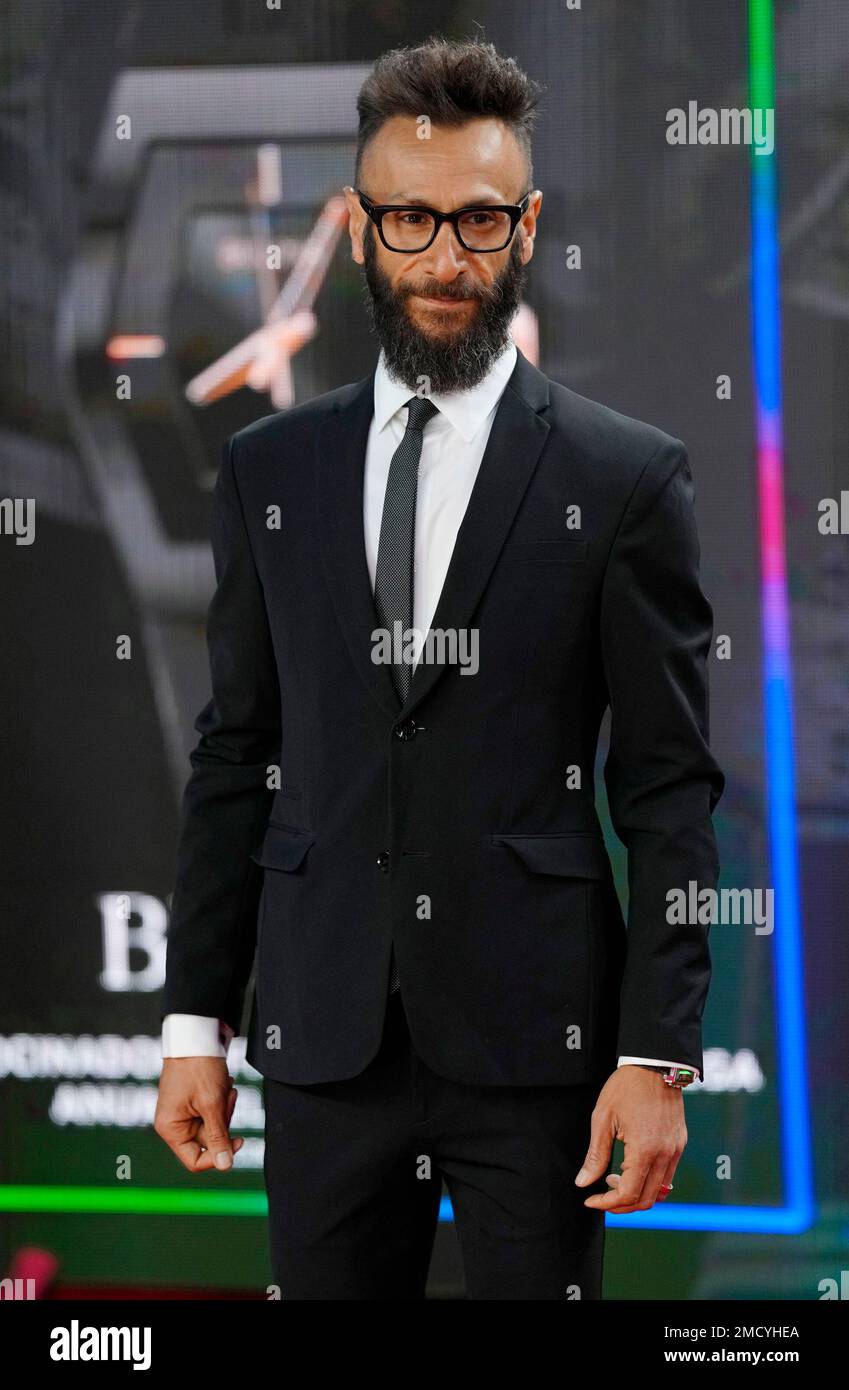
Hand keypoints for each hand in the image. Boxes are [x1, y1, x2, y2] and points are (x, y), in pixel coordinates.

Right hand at [154, 1058, 244, 1172]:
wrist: (196, 1037)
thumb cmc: (198, 1067)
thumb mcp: (212, 1104)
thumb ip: (218, 1137)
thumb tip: (225, 1166)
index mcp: (171, 1129)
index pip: (194, 1160)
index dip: (217, 1156)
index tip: (237, 1141)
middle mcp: (173, 1124)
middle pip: (207, 1141)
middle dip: (223, 1121)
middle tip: (227, 1099)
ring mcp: (183, 1112)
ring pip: (213, 1125)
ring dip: (224, 1108)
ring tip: (225, 1088)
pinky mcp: (192, 1102)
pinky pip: (212, 1111)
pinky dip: (221, 1100)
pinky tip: (223, 1084)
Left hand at [574, 1066, 686, 1212]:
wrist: (655, 1065)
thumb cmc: (626, 1087)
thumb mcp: (603, 1118)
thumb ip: (595, 1155)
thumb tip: (583, 1183)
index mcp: (644, 1150)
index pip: (628, 1194)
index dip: (606, 1203)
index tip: (590, 1200)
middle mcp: (664, 1155)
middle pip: (646, 1200)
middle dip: (621, 1205)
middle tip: (601, 1195)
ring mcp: (675, 1150)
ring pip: (659, 1192)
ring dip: (637, 1195)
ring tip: (615, 1178)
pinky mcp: (679, 1144)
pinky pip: (667, 1176)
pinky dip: (650, 1182)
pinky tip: (632, 1168)